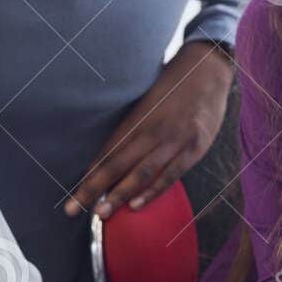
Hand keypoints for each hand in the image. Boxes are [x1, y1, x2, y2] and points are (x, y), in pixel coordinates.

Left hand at [64, 41, 232, 217]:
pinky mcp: (196, 147)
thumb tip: (109, 159)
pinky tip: (135, 205)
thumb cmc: (173, 86)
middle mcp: (154, 128)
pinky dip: (152, 192)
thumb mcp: (148, 100)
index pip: (109, 150)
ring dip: (119, 194)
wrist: (208, 68)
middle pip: (118, 163)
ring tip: (101, 213)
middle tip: (73, 208)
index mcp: (138, 117)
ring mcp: (176, 139)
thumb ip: (132, 127)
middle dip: (94, 188)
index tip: (74, 192)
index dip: (90, 173)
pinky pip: (172, 174)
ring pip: (143, 172)